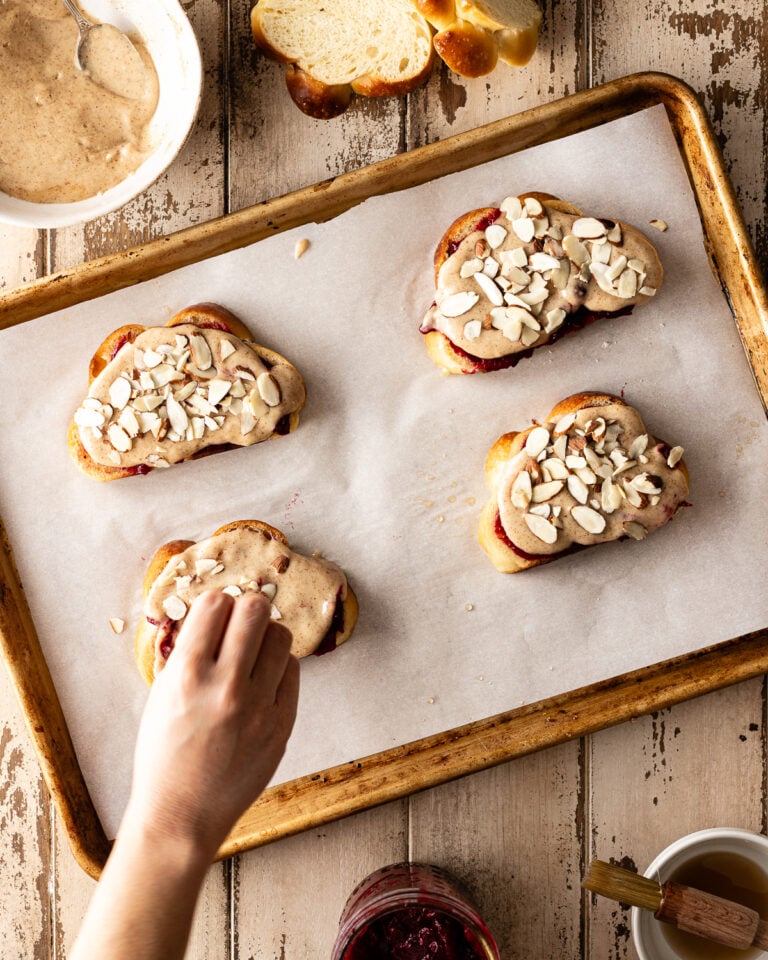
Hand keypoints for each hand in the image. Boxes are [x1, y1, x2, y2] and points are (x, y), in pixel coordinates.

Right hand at [124, 590, 298, 859]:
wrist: (182, 814)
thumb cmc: (163, 755)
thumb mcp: (160, 696)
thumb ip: (183, 653)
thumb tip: (206, 612)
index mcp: (188, 675)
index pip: (215, 603)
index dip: (216, 603)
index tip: (216, 613)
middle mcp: (227, 686)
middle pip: (255, 609)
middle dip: (247, 609)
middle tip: (241, 623)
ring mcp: (259, 706)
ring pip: (281, 636)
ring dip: (266, 637)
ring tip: (253, 653)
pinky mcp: (282, 724)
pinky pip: (293, 670)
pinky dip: (279, 667)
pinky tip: (263, 680)